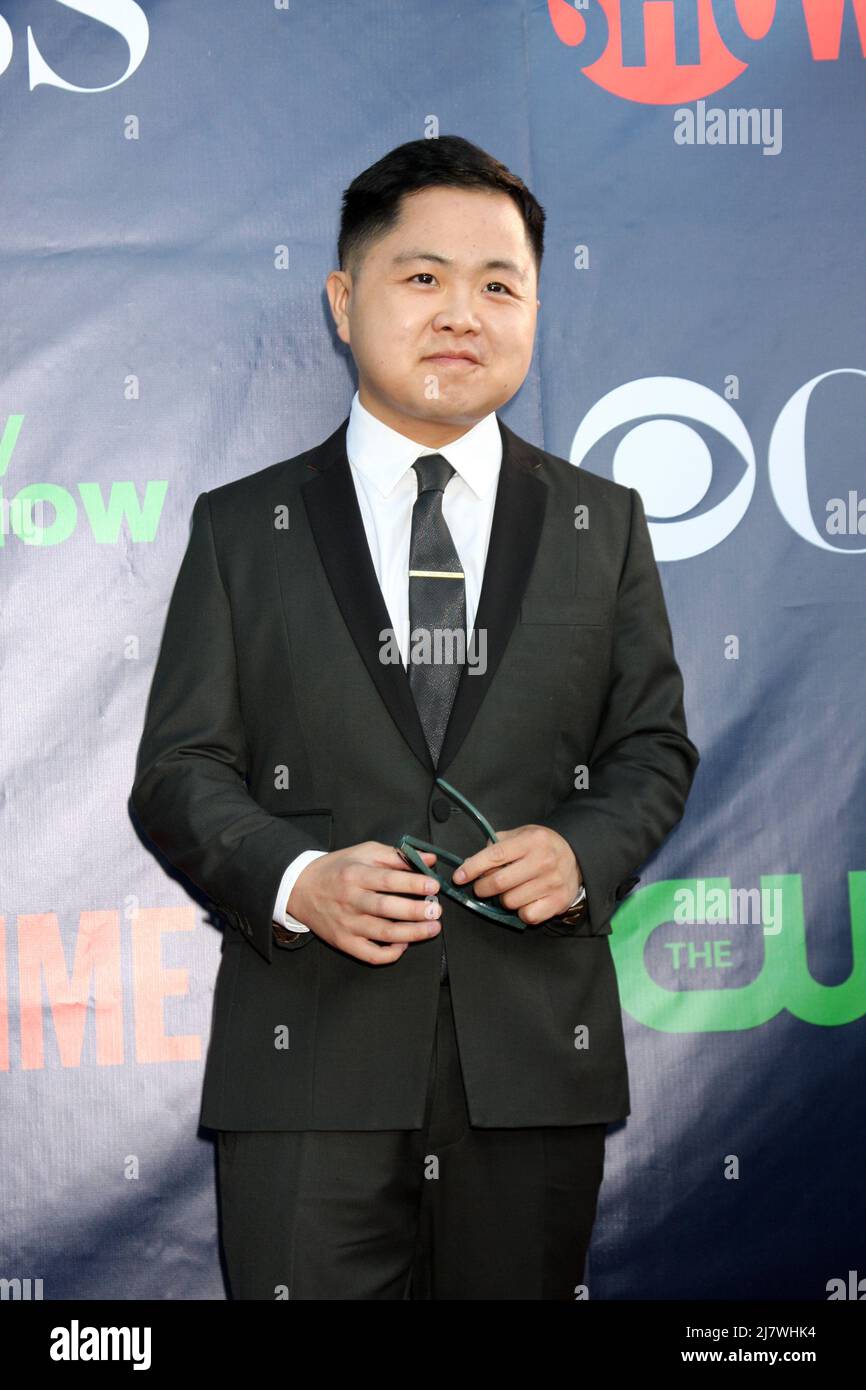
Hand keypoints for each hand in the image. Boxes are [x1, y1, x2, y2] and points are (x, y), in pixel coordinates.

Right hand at [287, 843, 441, 964]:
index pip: (388, 880)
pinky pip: (371, 955)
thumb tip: (430, 861)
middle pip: (387, 909)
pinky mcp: (344, 942)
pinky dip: (391, 954)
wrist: (301, 888)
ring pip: (384, 934)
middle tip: (436, 911)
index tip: (433, 886)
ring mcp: (347, 924)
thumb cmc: (338, 869)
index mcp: (355, 874)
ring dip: (413, 933)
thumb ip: (397, 857)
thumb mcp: (364, 853)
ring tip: (432, 928)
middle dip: (416, 911)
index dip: (414, 884)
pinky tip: (404, 944)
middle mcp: (350, 900)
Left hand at [451, 825, 581, 925]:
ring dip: (503, 899)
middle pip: (499, 883)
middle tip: (481, 887)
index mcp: (531, 841)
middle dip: (483, 888)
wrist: (577, 857)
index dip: (473, 868)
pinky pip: (527, 915)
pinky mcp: (558, 902)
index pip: (495, 855)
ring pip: (510, 902)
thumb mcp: (522, 834)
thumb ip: (497, 844)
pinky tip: (525, 901)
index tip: (459, 877)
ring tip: (509, 891)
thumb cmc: (542, 847)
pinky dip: (521, 911)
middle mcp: (543, 861)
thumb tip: (471, 863)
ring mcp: (552, 883)